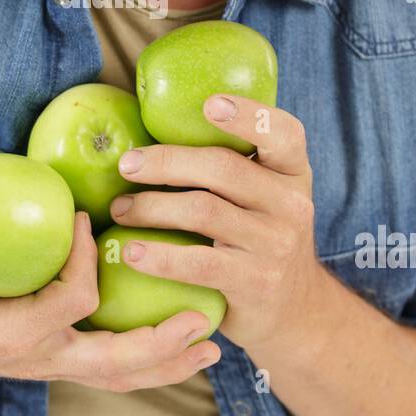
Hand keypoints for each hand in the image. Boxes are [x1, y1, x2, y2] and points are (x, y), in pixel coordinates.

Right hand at [0, 211, 220, 387]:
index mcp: (15, 335)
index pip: (72, 300)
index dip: (84, 260)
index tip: (84, 218)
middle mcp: (42, 357)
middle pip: (116, 362)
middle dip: (163, 345)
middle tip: (205, 322)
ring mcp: (51, 363)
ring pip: (120, 374)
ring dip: (168, 363)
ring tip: (213, 347)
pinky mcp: (56, 357)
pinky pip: (111, 366)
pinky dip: (148, 359)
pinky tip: (177, 339)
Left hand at [108, 95, 322, 353]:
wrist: (296, 312)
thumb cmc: (259, 238)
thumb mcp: (265, 198)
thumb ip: (232, 167)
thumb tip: (153, 125)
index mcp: (292, 172)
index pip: (283, 133)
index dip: (248, 115)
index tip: (210, 103)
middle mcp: (291, 204)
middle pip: (223, 168)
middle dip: (166, 162)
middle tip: (126, 164)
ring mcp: (275, 245)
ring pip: (203, 211)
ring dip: (151, 207)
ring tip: (119, 210)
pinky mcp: (255, 282)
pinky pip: (199, 263)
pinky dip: (159, 256)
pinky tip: (130, 252)